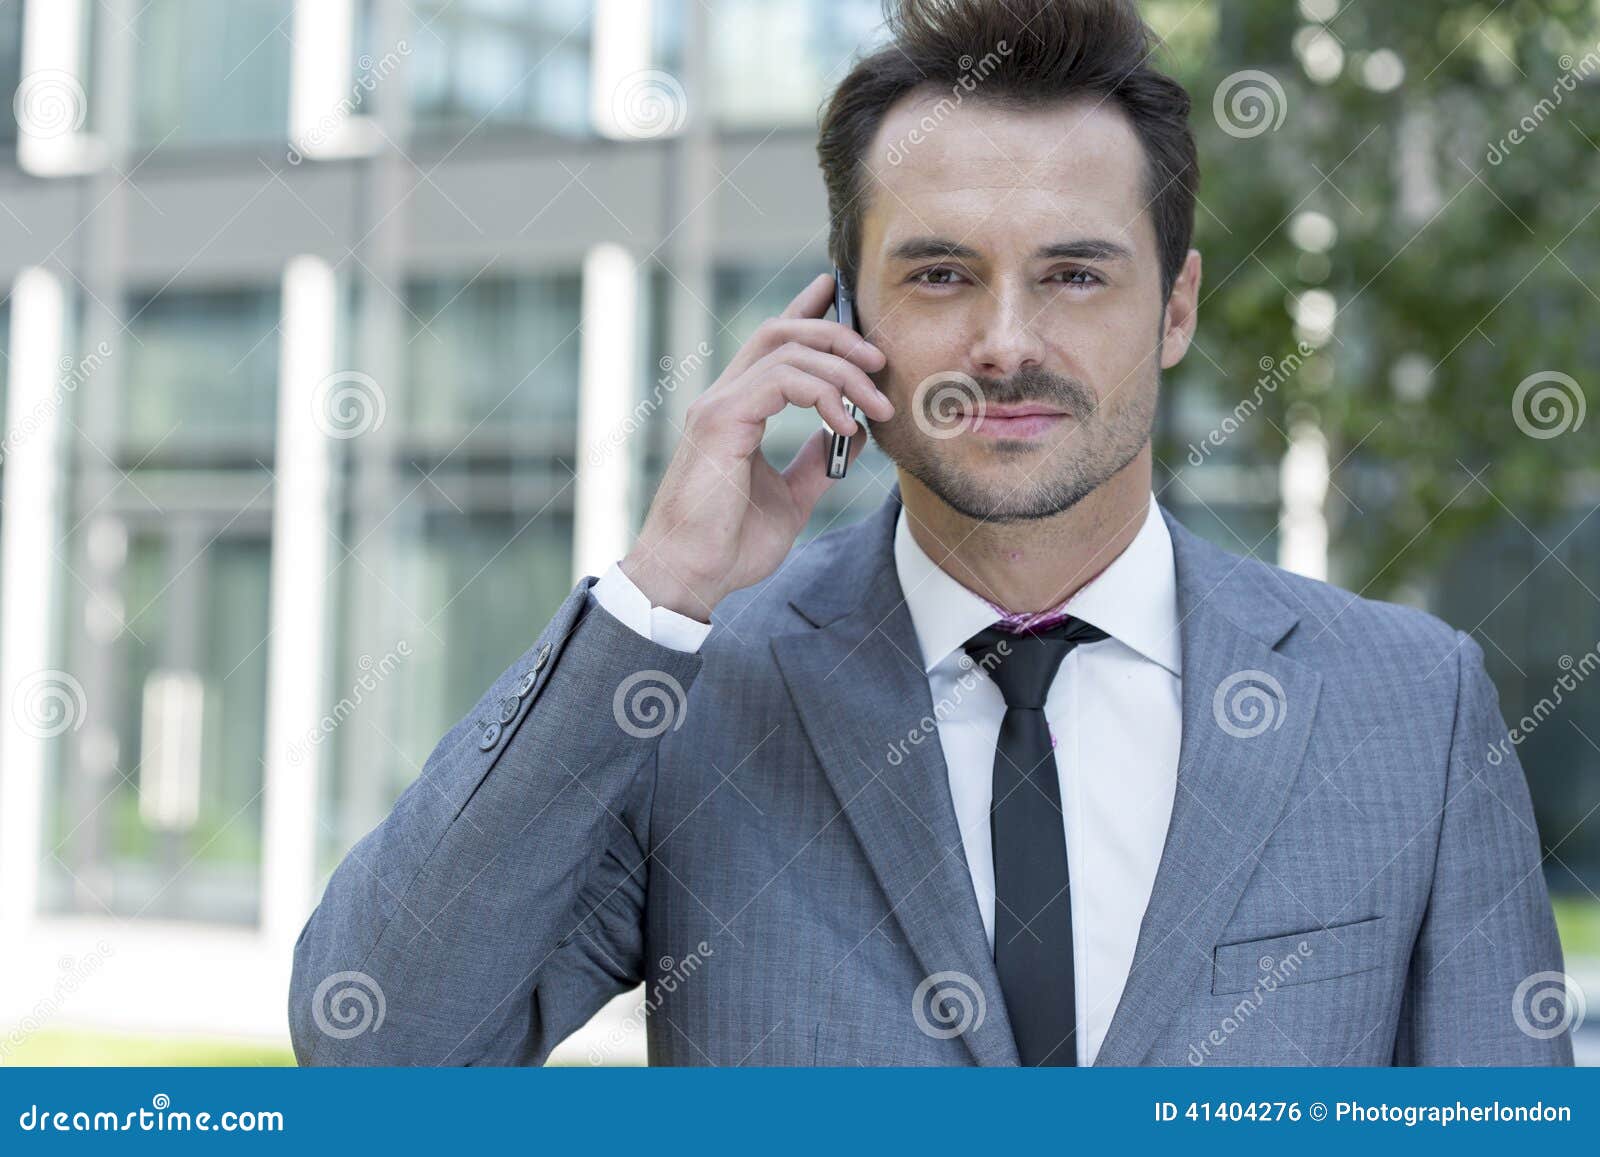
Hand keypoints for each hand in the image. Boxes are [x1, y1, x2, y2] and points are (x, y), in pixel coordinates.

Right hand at [620, 272, 893, 621]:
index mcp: (737, 411)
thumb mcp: (791, 499)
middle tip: (879, 360)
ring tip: (876, 403)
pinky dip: (822, 394)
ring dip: (841, 368)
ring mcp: (719, 406)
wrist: (692, 576)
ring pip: (785, 349)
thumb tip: (855, 434)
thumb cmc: (730, 545)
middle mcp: (724, 398)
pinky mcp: (720, 421)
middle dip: (835, 331)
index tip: (837, 293)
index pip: (772, 344)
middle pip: (780, 331)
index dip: (805, 310)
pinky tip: (845, 424)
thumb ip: (816, 462)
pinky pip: (781, 380)